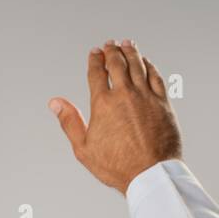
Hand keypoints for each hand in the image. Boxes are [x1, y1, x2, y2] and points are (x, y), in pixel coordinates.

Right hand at [49, 39, 181, 193]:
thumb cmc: (117, 166)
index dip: (94, 60)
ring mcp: (146, 96)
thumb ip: (70, 121)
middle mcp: (125, 94)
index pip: (97, 72)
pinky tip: (146, 62)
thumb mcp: (84, 148)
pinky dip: (149, 65)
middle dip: (112, 51)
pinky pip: (156, 76)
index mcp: (103, 104)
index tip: (94, 53)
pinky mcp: (163, 102)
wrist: (150, 173)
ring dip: (131, 52)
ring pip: (138, 65)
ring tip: (127, 44)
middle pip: (118, 63)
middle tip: (110, 44)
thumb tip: (55, 103)